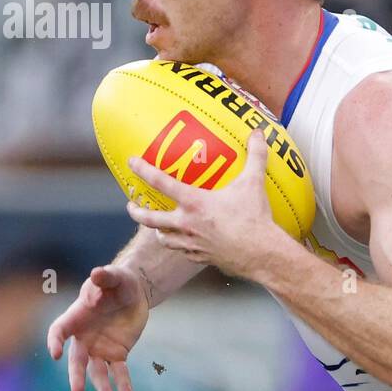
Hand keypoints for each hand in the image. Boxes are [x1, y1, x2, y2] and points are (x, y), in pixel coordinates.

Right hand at [47, 265, 146, 390]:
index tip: (56, 353)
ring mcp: (99, 348)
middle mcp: (84, 337)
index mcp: (76, 318)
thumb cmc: (117, 282)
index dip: (55, 342)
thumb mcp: (113, 277)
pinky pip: (119, 373)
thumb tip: (97, 274)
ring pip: (97, 372)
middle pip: (77, 360)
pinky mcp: (117, 354)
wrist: (133, 292)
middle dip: (77, 376)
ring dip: (102, 387)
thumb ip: (104, 277)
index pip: (59, 331)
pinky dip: (123, 386)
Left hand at [125, 130, 278, 278]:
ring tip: (158, 227)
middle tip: (131, 205)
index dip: (143, 170)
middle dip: (136, 211)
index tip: (131, 162)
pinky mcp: (200, 257)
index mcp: (194, 202)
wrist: (260, 252)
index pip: (160, 182)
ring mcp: (191, 242)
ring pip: (163, 239)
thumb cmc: (254, 217)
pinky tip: (185, 243)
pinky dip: (180, 246)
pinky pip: (182, 252)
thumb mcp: (254, 182)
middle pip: (150, 219)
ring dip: (158, 231)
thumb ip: (255, 156)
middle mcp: (186, 223)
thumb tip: (258, 133)